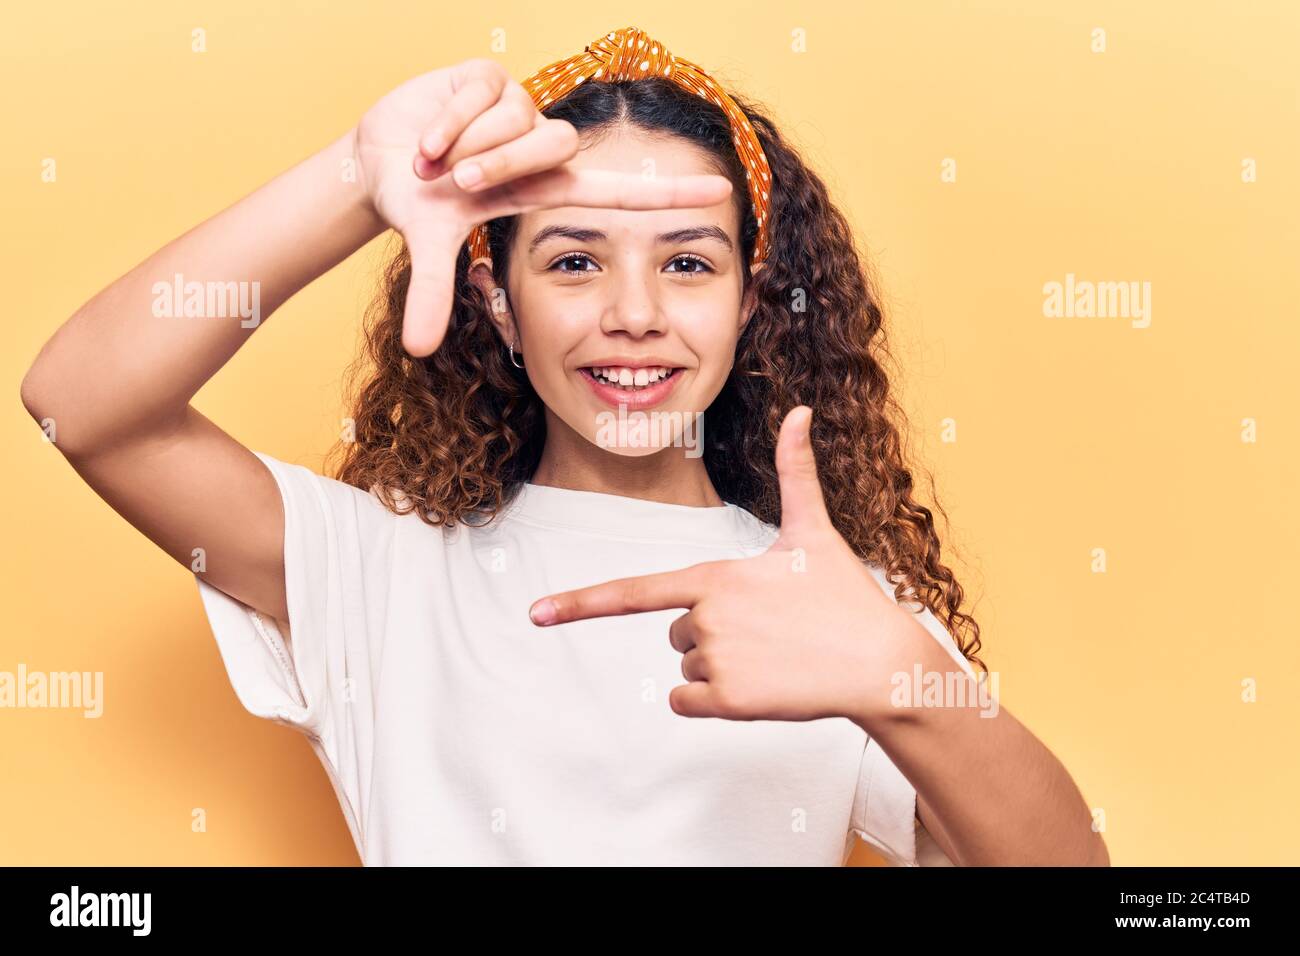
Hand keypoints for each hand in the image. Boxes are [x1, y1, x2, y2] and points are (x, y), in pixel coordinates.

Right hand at [353, 58, 734, 356]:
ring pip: (511, 120)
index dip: (668, 196)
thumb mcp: (429, 243)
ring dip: (462, 144)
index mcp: (542, 189)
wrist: (375, 157)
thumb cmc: (416, 201)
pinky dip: (445, 118)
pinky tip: (428, 133)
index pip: (618, 194)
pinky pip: (479, 94)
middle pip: (552, 145)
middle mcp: (540, 148)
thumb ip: (432, 294)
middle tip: (453, 180)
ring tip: (434, 159)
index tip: (722, 194)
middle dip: (494, 163)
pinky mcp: (490, 74)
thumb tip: (417, 350)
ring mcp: (518, 108)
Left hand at [528, 406, 914, 721]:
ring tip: (773, 655)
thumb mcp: (814, 531)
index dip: (580, 601)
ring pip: (686, 666)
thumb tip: (801, 409)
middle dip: (711, 632)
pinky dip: (713, 701)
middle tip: (767, 629)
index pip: (634, 590)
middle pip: (675, 630)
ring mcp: (716, 661)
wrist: (881, 662)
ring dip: (719, 667)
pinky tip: (760, 686)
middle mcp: (706, 617)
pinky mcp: (729, 702)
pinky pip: (688, 702)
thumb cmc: (845, 595)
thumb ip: (795, 472)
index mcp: (715, 575)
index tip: (537, 614)